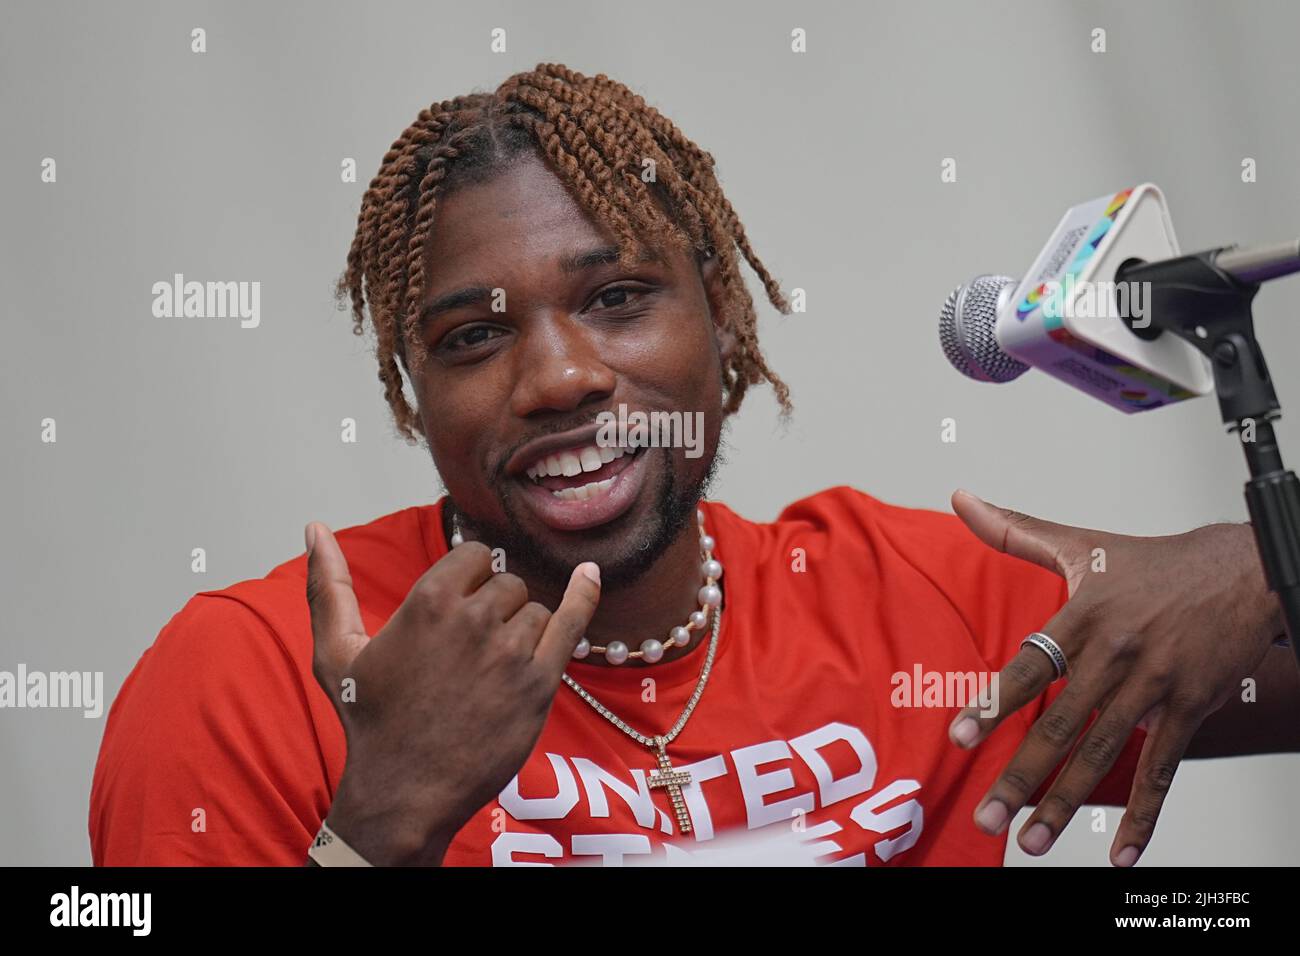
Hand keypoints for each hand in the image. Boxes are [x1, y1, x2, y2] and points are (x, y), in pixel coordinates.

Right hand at [303, 522, 600, 864]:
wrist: (404, 791)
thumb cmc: (371, 721)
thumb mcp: (337, 651)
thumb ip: (328, 586)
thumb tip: (315, 527)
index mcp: (429, 600)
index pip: (477, 556)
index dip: (471, 580)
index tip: (460, 608)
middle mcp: (473, 619)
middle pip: (507, 584)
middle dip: (494, 610)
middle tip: (469, 654)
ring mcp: (511, 651)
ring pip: (534, 611)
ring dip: (520, 632)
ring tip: (489, 671)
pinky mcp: (539, 682)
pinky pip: (571, 623)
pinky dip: (583, 596)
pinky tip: (589, 575)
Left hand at [944, 490, 1278, 865]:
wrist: (1241, 571)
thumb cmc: (1152, 564)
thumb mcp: (1082, 544)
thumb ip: (1016, 530)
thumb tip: (960, 498)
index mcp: (1083, 616)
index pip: (1030, 666)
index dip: (994, 703)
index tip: (961, 738)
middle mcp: (1116, 654)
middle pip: (1061, 725)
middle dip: (1021, 776)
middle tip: (987, 817)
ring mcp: (1155, 685)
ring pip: (1104, 753)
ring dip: (1067, 802)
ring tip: (1031, 840)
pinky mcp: (1189, 708)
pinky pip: (1162, 768)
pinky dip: (1145, 814)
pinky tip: (1121, 851)